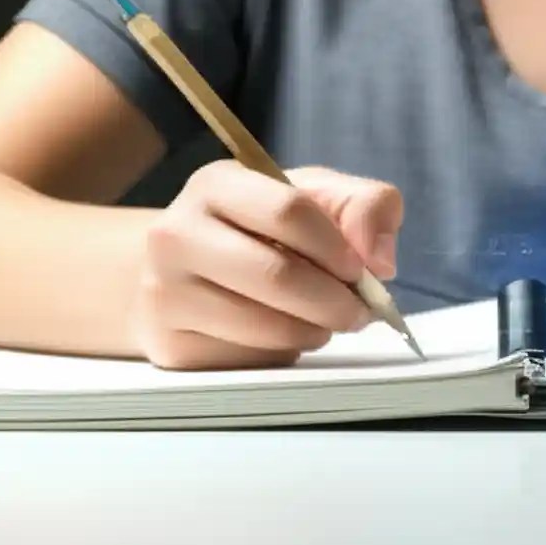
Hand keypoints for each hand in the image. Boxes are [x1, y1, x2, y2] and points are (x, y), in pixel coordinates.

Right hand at [129, 161, 402, 368]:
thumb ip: (366, 206)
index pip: (288, 210)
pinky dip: (285, 353)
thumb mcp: (315, 197)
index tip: (360, 268)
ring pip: (267, 326)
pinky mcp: (172, 345)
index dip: (337, 246)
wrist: (183, 272)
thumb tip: (379, 260)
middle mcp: (176, 234)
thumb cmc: (260, 230)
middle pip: (277, 275)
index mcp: (216, 185)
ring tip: (323, 320)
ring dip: (314, 331)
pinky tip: (284, 334)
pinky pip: (251, 359)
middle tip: (359, 311)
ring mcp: (166, 293)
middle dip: (335, 300)